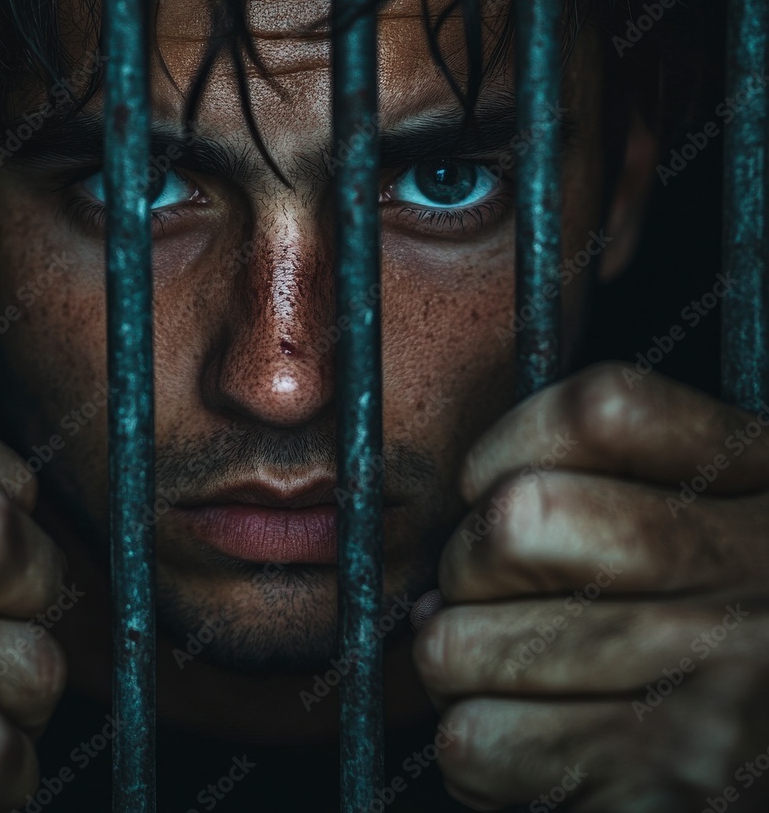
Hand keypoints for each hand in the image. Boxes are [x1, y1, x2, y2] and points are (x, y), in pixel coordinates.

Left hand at [411, 363, 768, 811]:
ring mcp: (713, 694)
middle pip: (517, 523)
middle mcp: (752, 578)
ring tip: (494, 661)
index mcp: (763, 480)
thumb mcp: (734, 495)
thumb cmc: (747, 604)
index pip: (600, 412)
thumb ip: (616, 469)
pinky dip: (472, 739)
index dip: (506, 439)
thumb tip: (462, 514)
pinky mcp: (670, 791)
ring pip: (465, 645)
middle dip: (463, 557)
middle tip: (484, 585)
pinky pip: (481, 745)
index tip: (490, 481)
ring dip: (450, 655)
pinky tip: (518, 728)